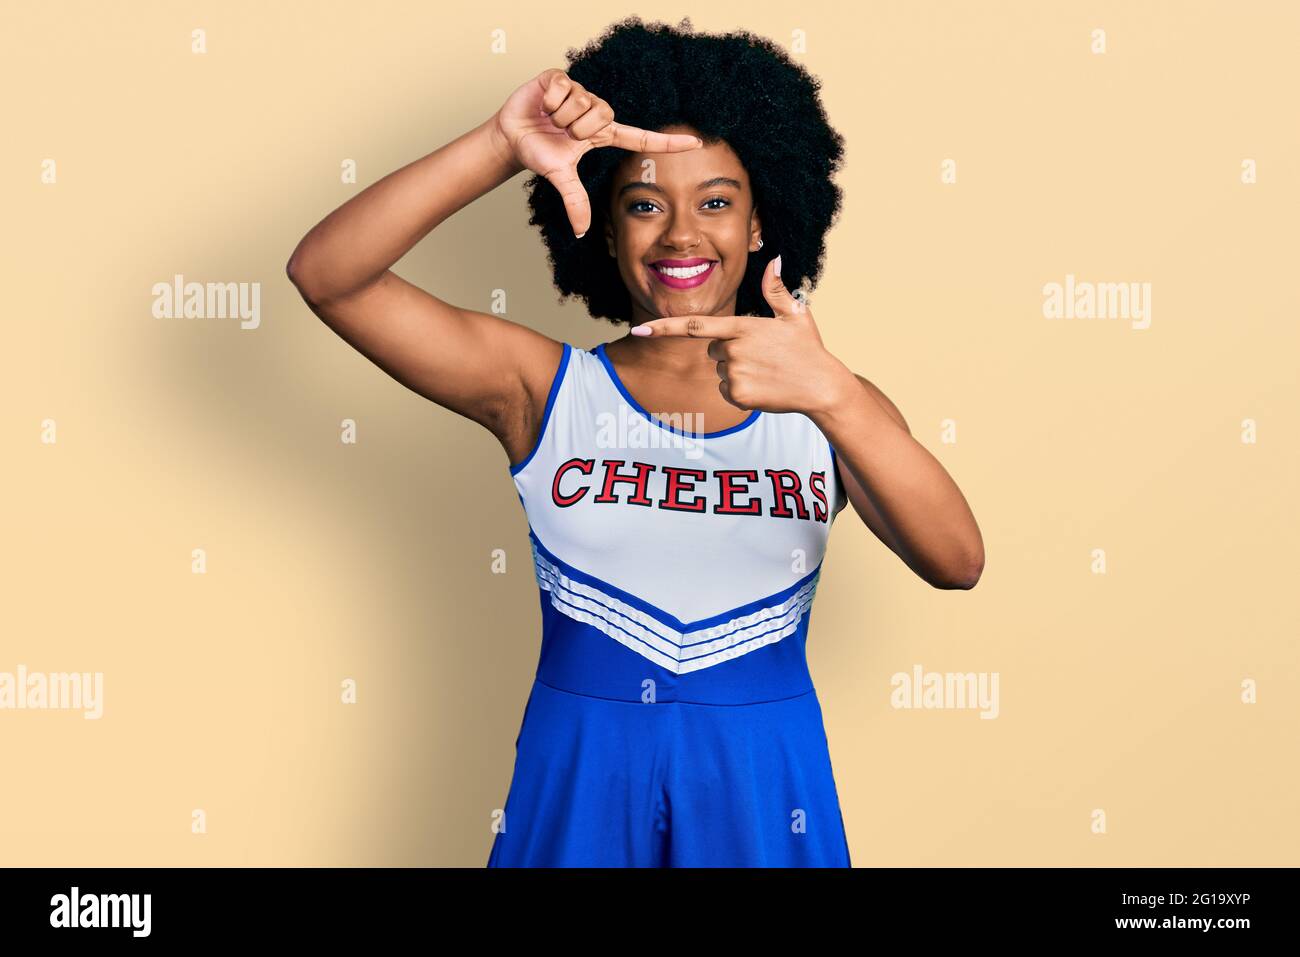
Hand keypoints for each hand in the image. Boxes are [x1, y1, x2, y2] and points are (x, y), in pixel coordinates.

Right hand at [493, 68, 702, 237]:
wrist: (512, 135)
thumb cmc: (540, 153)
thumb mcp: (560, 177)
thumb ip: (575, 201)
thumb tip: (581, 231)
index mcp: (603, 134)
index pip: (641, 138)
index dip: (667, 143)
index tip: (696, 143)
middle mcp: (596, 111)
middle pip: (601, 115)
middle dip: (576, 128)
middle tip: (563, 132)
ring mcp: (580, 93)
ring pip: (581, 102)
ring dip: (561, 115)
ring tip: (551, 118)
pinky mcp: (562, 78)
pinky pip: (564, 88)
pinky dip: (550, 100)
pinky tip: (544, 104)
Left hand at [630, 256, 855, 415]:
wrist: (821, 387)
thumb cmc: (808, 349)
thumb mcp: (795, 314)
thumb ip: (775, 289)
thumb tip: (774, 260)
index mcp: (741, 327)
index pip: (693, 325)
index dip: (663, 327)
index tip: (638, 330)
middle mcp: (733, 350)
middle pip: (712, 350)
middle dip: (729, 351)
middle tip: (761, 356)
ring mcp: (734, 374)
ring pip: (720, 371)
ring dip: (737, 372)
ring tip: (767, 372)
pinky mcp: (737, 396)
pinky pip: (726, 391)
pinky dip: (741, 391)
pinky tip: (764, 387)